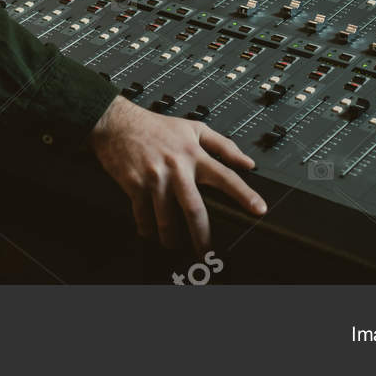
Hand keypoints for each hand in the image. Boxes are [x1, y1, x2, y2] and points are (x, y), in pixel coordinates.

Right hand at [89, 96, 266, 249]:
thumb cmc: (155, 126)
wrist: (116, 123)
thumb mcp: (193, 128)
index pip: (225, 176)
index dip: (244, 194)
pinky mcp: (135, 185)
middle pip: (194, 208)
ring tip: (175, 246)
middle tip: (208, 253)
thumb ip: (223, 145)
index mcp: (193, 154)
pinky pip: (143, 216)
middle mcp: (176, 167)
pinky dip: (147, 229)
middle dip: (202, 235)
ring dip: (171, 238)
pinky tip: (150, 233)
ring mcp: (155, 178)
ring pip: (167, 218)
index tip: (258, 209)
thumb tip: (248, 162)